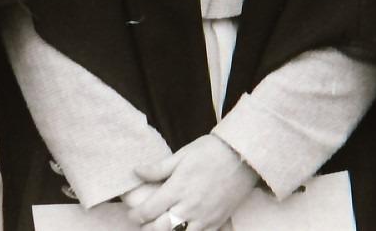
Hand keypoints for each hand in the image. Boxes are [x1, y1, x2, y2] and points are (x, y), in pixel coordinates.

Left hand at [122, 134, 259, 230]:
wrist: (242, 156)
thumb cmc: (211, 151)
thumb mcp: (182, 154)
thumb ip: (158, 168)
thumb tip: (136, 171)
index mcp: (177, 188)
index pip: (149, 211)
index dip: (136, 216)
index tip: (133, 214)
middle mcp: (189, 206)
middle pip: (159, 228)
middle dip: (147, 227)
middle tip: (144, 222)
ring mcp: (204, 217)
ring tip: (162, 226)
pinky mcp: (217, 222)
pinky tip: (182, 228)